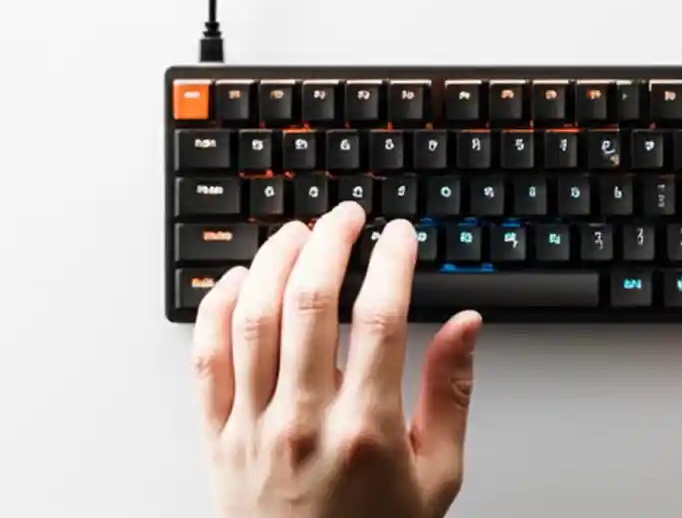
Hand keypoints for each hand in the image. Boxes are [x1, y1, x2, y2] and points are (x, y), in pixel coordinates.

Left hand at [190, 202, 482, 517]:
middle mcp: (304, 421)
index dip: (394, 262)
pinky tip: (237, 281)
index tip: (401, 236)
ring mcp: (253, 427)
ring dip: (274, 262)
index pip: (381, 319)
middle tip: (347, 216)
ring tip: (297, 233)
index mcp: (368, 429)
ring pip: (253, 320)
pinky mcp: (216, 437)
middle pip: (310, 304)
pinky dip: (215, 309)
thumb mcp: (439, 473)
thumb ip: (452, 392)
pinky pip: (205, 358)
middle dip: (331, 242)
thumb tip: (467, 325)